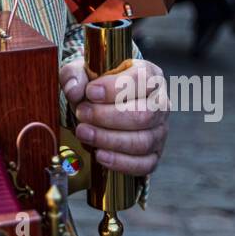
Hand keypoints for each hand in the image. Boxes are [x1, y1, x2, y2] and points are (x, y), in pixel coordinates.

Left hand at [58, 58, 168, 175]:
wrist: (98, 106)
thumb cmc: (95, 85)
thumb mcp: (81, 71)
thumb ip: (74, 74)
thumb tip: (75, 90)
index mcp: (149, 75)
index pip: (143, 79)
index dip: (116, 88)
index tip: (90, 92)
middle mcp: (160, 103)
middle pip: (144, 114)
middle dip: (108, 117)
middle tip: (82, 113)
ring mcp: (160, 130)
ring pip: (143, 141)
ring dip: (109, 140)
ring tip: (83, 132)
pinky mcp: (154, 154)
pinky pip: (144, 164)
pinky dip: (121, 162)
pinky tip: (99, 155)